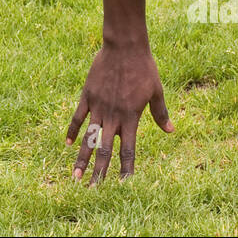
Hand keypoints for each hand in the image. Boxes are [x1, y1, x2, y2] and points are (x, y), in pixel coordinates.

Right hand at [66, 43, 172, 182]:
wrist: (124, 46)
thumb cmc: (144, 67)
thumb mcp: (156, 91)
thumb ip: (160, 113)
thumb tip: (170, 131)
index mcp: (131, 117)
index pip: (128, 150)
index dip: (125, 169)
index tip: (122, 186)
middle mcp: (113, 116)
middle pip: (105, 150)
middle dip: (99, 172)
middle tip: (93, 191)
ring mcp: (98, 106)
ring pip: (88, 137)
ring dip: (82, 158)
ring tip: (76, 176)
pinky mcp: (87, 95)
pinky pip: (77, 117)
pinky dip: (72, 130)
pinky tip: (68, 144)